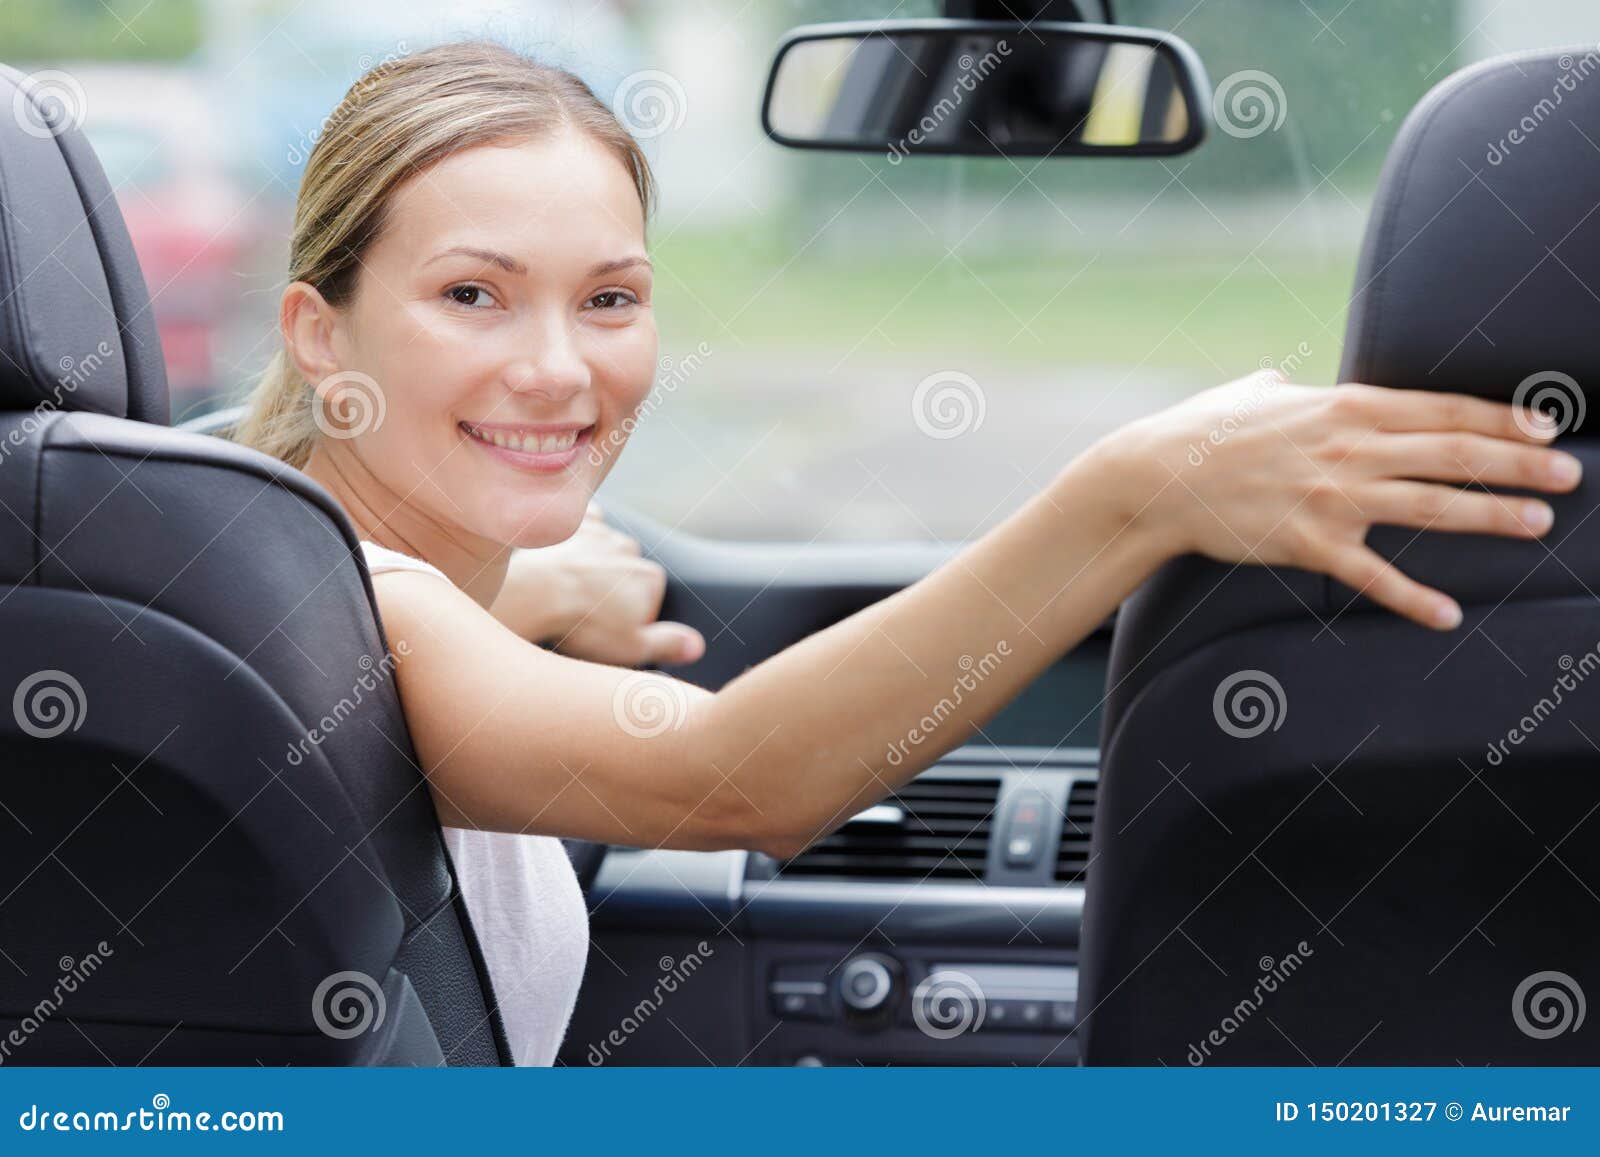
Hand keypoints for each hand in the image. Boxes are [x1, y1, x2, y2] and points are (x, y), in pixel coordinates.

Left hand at [492, 502, 705, 665]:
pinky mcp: (573, 522)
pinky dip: (579, 536)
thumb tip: (695, 646)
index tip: (608, 631)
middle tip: (587, 612)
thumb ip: (668, 644)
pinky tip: (568, 554)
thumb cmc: (582, 624)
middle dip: (612, 588)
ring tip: (571, 588)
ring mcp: (602, 533)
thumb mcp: (631, 647)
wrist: (534, 592)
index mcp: (650, 578)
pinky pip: (584, 524)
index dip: (630, 618)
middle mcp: (631, 549)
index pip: (649, 598)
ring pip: (604, 548)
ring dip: (594, 563)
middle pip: (627, 572)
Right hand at [1096, 374, 1581, 629]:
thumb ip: (1280, 386)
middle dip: (1519, 464)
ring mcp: (1331, 497)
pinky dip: (1414, 598)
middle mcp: (1348, 447)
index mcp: (1343, 405)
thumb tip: (1280, 379)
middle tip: (1570, 474)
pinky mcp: (1308, 544)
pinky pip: (1373, 575)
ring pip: (1431, 505)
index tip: (1543, 428)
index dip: (1499, 419)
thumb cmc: (1199, 430)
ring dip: (1491, 515)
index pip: (1441, 408)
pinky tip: (1448, 615)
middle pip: (1453, 453)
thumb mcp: (1249, 393)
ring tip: (1538, 525)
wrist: (1155, 478)